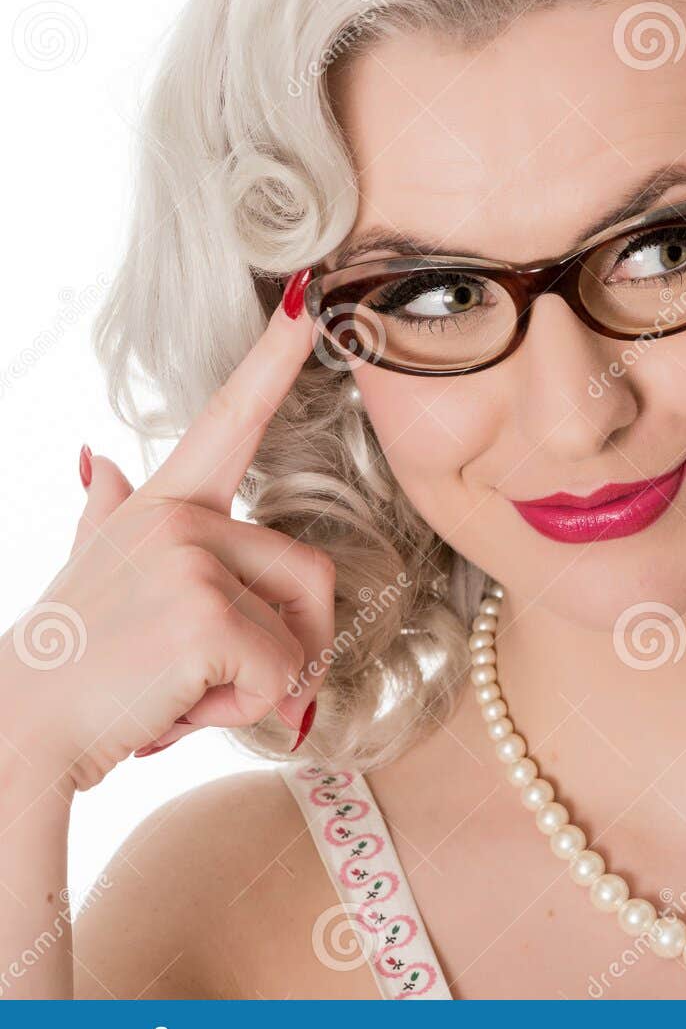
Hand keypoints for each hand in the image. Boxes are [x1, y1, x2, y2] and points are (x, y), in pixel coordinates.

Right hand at [3, 289, 334, 790]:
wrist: (22, 728)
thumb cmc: (75, 660)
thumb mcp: (89, 568)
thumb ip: (105, 513)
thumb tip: (98, 461)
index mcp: (165, 503)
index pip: (229, 418)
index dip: (273, 359)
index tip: (310, 300)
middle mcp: (180, 517)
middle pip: (314, 576)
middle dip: (289, 647)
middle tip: (212, 677)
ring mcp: (192, 561)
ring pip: (304, 635)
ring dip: (265, 685)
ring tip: (189, 688)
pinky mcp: (204, 617)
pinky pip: (285, 675)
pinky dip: (248, 711)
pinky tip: (182, 708)